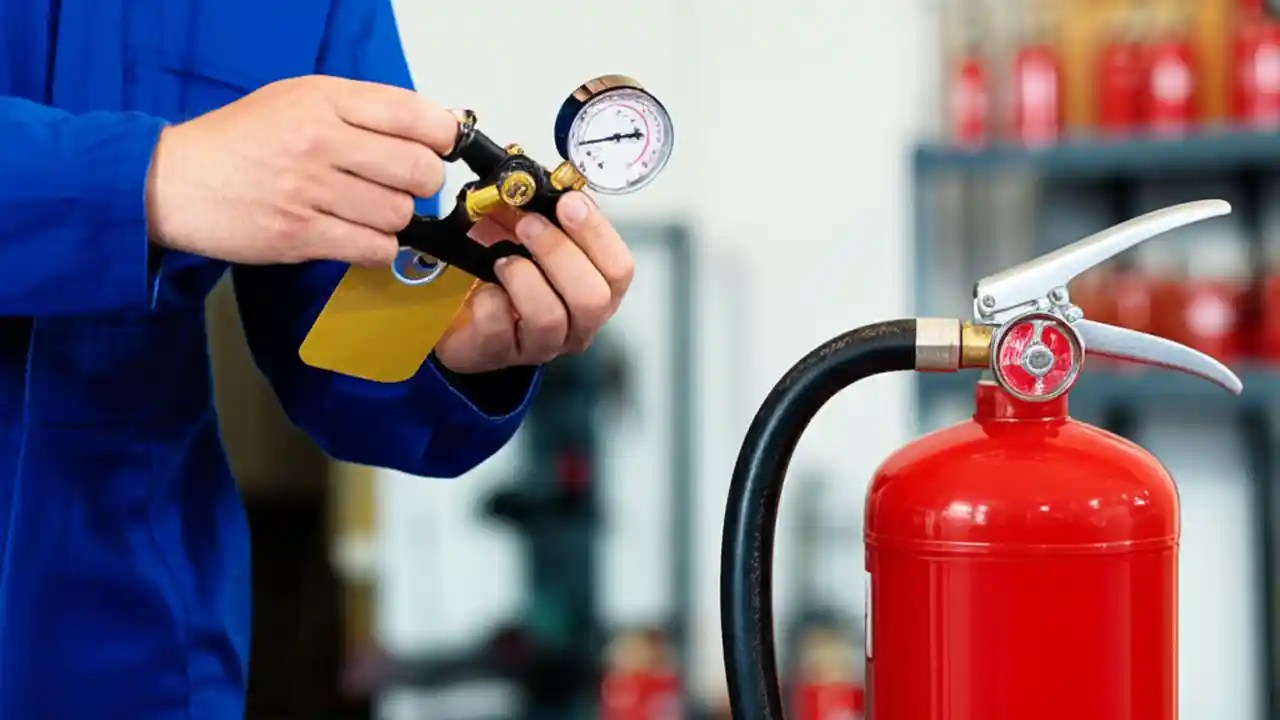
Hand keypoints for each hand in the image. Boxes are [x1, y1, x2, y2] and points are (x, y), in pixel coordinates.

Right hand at [145, 75, 455, 266]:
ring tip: (366, 211)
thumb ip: (361, 112)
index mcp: (324, 100)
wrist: (173, 181)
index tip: (439, 149)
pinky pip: (374, 249)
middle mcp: (319, 140)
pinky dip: (378, 248)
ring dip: (394, 220)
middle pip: (418, 170)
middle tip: (402, 186)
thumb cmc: (243, 141)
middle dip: (422, 184)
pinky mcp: (299, 235)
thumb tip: (433, 134)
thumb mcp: (299, 101)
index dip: (443, 138)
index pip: (416, 115)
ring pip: (399, 214)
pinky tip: (359, 237)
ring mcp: (309, 189)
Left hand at [433, 192, 634, 373]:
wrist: (461, 315)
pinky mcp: (499, 354)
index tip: (569, 203)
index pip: (619, 269)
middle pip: (593, 298)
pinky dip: (489, 301)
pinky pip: (500, 329)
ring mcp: (540, 345)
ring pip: (550, 318)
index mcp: (595, 291)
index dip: (597, 234)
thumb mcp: (526, 236)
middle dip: (559, 252)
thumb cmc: (503, 275)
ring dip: (524, 277)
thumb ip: (540, 213)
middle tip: (528, 223)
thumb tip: (533, 184)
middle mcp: (576, 324)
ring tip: (501, 258)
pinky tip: (481, 289)